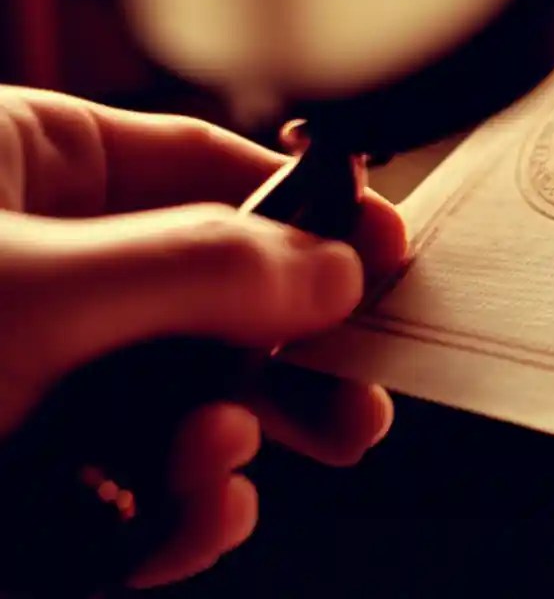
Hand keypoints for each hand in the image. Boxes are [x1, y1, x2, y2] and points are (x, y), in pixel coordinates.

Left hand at [0, 86, 405, 587]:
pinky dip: (177, 513)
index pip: (206, 168)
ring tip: (223, 462)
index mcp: (34, 174)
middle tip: (363, 403)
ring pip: (186, 401)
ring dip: (229, 445)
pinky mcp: (33, 473)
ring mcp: (41, 377)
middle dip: (294, 359)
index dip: (308, 208)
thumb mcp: (36, 290)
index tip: (387, 252)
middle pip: (220, 295)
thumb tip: (332, 270)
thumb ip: (204, 271)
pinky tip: (190, 515)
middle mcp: (50, 269)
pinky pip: (139, 486)